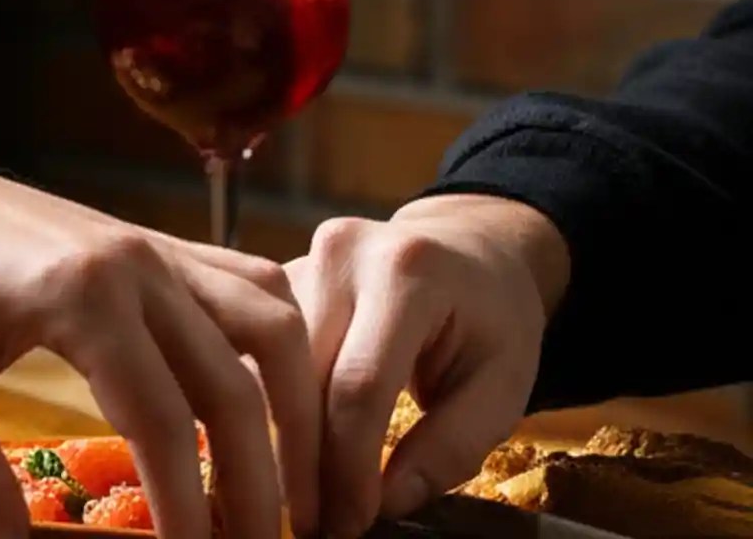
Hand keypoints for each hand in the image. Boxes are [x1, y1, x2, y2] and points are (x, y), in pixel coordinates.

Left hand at [0, 77, 320, 538]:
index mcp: (80, 293)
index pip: (168, 424)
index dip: (194, 512)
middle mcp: (135, 260)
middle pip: (238, 379)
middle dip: (266, 477)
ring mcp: (144, 242)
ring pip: (265, 319)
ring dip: (292, 402)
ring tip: (292, 479)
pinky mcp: (138, 239)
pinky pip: (237, 282)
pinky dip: (270, 342)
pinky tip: (262, 389)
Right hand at [285, 195, 568, 537]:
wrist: (467, 249)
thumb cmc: (491, 320)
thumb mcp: (502, 386)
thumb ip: (449, 447)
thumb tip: (383, 504)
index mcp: (408, 271)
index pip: (360, 384)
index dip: (348, 467)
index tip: (348, 525)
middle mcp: (343, 252)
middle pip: (301, 374)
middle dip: (304, 461)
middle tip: (312, 526)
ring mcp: (303, 256)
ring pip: (266, 364)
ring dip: (275, 437)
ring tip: (289, 500)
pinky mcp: (276, 273)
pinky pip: (258, 349)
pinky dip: (265, 405)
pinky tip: (272, 451)